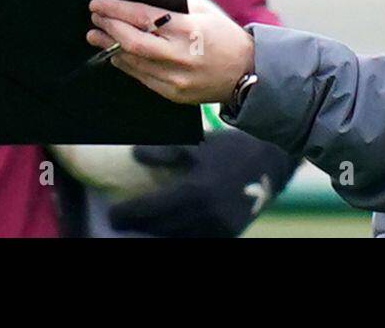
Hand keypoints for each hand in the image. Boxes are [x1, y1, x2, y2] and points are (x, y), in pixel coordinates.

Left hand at [87, 0, 254, 104]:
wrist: (247, 73)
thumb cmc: (225, 37)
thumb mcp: (205, 12)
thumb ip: (176, 4)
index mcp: (188, 30)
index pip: (143, 17)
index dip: (117, 10)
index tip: (98, 4)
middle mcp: (180, 56)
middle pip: (132, 42)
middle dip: (109, 27)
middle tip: (95, 18)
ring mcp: (175, 78)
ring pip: (132, 62)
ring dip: (110, 47)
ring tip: (96, 35)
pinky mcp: (173, 94)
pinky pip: (141, 78)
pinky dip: (125, 64)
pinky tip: (115, 54)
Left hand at [109, 129, 297, 237]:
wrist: (271, 163)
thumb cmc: (230, 149)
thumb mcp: (197, 145)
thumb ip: (165, 152)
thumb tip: (134, 155)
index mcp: (194, 191)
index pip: (152, 209)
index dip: (130, 214)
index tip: (113, 214)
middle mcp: (205, 214)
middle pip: (162, 227)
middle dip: (139, 226)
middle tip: (119, 221)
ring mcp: (218, 227)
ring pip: (178, 236)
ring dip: (157, 232)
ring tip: (141, 226)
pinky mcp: (228, 233)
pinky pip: (197, 238)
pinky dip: (180, 235)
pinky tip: (167, 230)